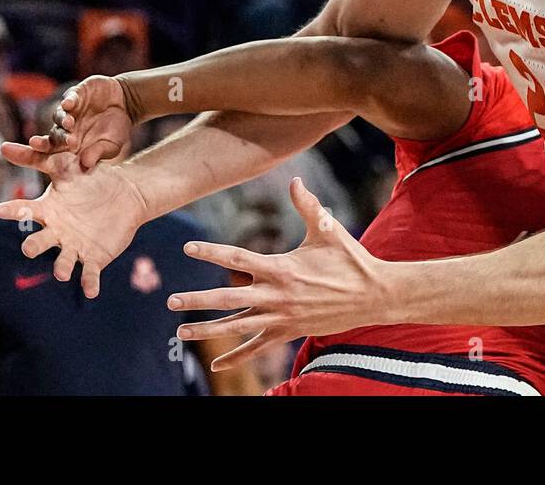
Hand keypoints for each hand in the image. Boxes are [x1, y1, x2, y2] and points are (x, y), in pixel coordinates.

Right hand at [0, 145, 148, 297]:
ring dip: (61, 268)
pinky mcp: (95, 258)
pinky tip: (91, 291)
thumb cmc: (92, 178)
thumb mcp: (66, 164)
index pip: (26, 211)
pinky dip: (90, 282)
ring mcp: (74, 247)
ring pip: (63, 262)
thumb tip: (3, 145)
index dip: (14, 211)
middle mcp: (57, 232)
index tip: (0, 210)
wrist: (126, 194)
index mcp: (48, 210)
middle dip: (34, 245)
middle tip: (28, 247)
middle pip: (40, 242)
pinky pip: (90, 273)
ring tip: (62, 273)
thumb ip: (38, 157)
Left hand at [31, 75, 133, 169]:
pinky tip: (69, 103)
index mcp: (70, 146)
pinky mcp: (78, 94)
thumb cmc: (116, 131)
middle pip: (52, 135)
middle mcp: (66, 128)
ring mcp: (71, 110)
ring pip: (59, 115)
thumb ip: (98, 153)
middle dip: (48, 140)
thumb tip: (86, 163)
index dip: (36, 152)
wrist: (126, 105)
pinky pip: (70, 97)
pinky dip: (69, 100)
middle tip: (56, 142)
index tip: (32, 151)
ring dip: (62, 120)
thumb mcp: (112, 146)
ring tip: (70, 123)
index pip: (49, 152)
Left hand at [167, 178, 393, 370]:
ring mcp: (282, 318)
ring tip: (180, 332)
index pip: (238, 259)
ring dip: (207, 331)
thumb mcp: (328, 229)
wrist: (374, 296)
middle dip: (197, 300)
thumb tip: (295, 179)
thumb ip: (307, 205)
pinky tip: (218, 365)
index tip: (187, 248)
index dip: (211, 252)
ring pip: (237, 327)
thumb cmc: (350, 259)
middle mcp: (277, 296)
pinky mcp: (289, 333)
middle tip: (170, 300)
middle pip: (228, 299)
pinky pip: (257, 348)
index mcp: (282, 268)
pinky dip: (237, 357)